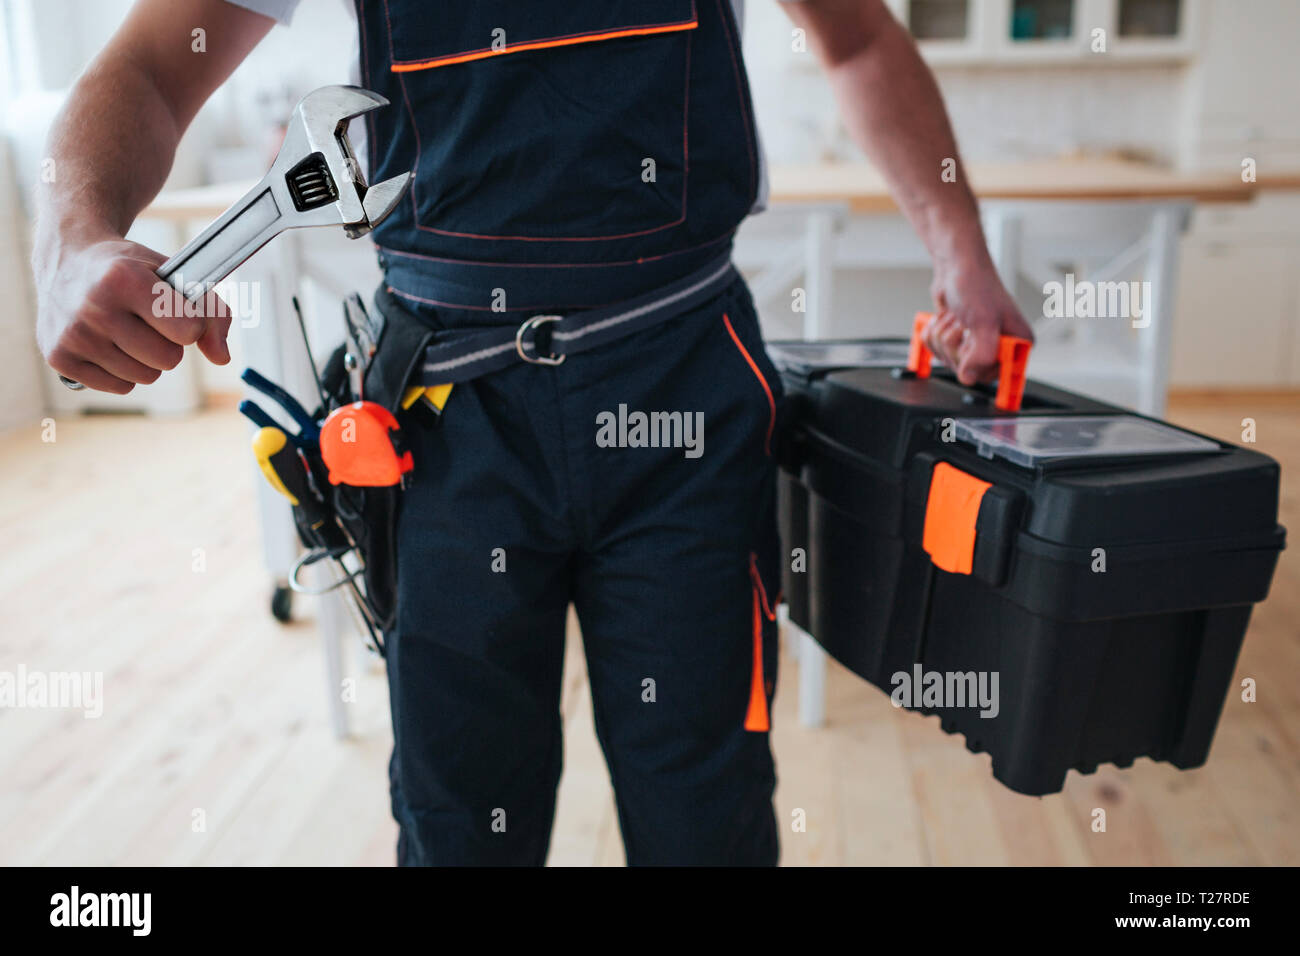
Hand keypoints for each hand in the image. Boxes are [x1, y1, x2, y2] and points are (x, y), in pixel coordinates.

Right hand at [35, 234, 230, 393]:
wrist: (68, 260)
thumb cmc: (130, 269)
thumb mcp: (173, 274)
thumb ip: (211, 312)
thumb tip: (222, 358)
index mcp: (123, 279)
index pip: (189, 330)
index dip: (190, 322)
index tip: (175, 308)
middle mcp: (93, 307)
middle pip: (169, 359)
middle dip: (168, 342)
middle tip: (146, 318)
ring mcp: (73, 335)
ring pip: (147, 377)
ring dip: (145, 358)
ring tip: (125, 328)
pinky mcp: (59, 358)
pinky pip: (121, 387)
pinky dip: (122, 370)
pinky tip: (107, 341)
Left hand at [926, 259, 1033, 385]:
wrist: (956, 264)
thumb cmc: (976, 284)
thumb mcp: (984, 322)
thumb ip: (982, 354)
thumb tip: (969, 378)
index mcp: (1018, 343)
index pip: (995, 375)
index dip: (977, 363)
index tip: (971, 345)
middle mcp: (999, 347)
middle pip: (967, 370)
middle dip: (954, 344)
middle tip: (962, 323)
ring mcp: (976, 345)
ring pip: (948, 360)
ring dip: (942, 335)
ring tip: (955, 317)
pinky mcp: (957, 340)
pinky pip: (936, 350)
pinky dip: (933, 333)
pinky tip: (945, 318)